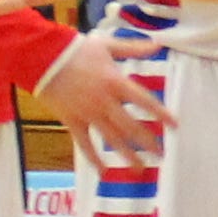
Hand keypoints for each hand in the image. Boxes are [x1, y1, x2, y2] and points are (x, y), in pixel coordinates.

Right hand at [36, 35, 170, 170]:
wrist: (43, 56)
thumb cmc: (76, 48)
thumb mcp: (107, 45)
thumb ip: (133, 48)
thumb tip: (157, 44)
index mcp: (116, 82)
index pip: (145, 101)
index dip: (161, 114)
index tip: (174, 126)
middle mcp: (105, 101)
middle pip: (131, 126)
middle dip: (147, 142)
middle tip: (161, 154)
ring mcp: (88, 113)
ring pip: (111, 139)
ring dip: (127, 155)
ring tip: (140, 168)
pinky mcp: (72, 121)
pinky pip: (85, 144)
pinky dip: (94, 159)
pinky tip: (104, 172)